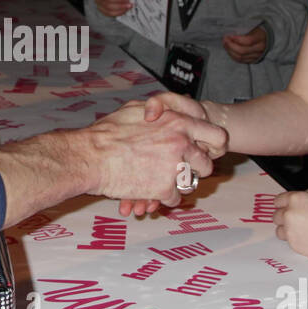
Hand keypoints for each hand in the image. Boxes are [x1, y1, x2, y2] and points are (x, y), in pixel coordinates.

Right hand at [88, 101, 220, 208]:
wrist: (90, 157)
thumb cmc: (107, 133)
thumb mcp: (135, 109)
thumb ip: (156, 110)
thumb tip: (160, 111)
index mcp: (178, 122)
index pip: (217, 135)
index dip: (214, 146)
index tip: (205, 152)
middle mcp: (182, 144)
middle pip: (207, 165)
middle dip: (196, 170)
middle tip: (181, 171)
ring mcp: (175, 167)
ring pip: (190, 184)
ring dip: (178, 186)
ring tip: (161, 182)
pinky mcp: (164, 188)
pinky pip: (174, 199)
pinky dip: (162, 198)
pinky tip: (149, 192)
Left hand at [224, 24, 267, 63]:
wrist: (266, 38)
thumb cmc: (257, 31)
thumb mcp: (253, 27)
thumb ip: (243, 30)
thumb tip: (230, 35)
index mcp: (261, 38)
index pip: (248, 41)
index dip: (237, 39)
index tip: (229, 35)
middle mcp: (260, 48)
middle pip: (242, 51)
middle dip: (230, 46)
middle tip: (225, 40)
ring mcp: (257, 56)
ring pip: (240, 57)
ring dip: (230, 51)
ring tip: (225, 44)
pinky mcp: (253, 60)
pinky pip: (240, 60)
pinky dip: (233, 55)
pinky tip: (229, 50)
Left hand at [273, 189, 307, 257]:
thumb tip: (303, 196)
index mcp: (295, 199)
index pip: (278, 201)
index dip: (283, 205)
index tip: (286, 208)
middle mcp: (289, 214)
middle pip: (276, 216)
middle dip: (284, 217)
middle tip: (296, 220)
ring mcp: (290, 230)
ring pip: (279, 230)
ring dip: (287, 230)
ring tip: (301, 231)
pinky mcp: (294, 244)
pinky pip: (288, 242)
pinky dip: (295, 240)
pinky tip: (307, 238)